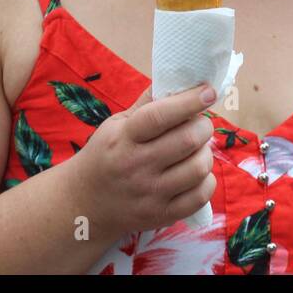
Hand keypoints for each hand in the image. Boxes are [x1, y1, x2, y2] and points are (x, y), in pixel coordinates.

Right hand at [66, 83, 217, 240]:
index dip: (188, 102)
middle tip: (200, 123)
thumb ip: (147, 104)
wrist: (84, 203)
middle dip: (203, 126)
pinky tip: (196, 173)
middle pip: (187, 140)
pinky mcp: (161, 215)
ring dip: (206, 153)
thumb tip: (177, 77)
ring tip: (197, 149)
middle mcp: (136, 166)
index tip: (208, 91)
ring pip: (198, 168)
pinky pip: (200, 197)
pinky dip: (206, 181)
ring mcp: (150, 193)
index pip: (160, 116)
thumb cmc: (105, 155)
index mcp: (124, 138)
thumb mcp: (116, 125)